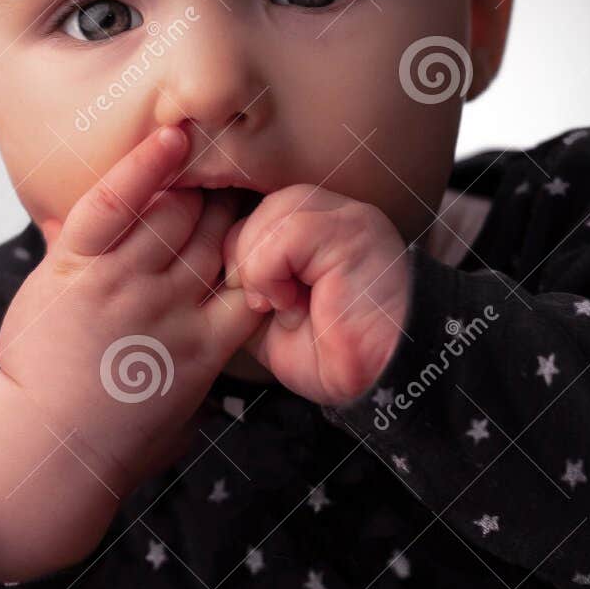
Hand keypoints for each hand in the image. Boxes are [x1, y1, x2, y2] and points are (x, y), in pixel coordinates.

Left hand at [0, 125, 266, 499]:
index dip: (260, 245)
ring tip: (200, 161)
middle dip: (227, 206)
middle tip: (224, 187)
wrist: (48, 446)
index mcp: (209, 344)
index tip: (259, 233)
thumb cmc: (117, 439)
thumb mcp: (184, 411)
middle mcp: (173, 306)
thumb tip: (234, 327)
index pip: (254, 273)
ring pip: (177, 210)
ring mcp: (126, 283)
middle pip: (219, 232)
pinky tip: (171, 137)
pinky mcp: (78, 266)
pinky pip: (116, 203)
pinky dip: (144, 165)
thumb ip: (210, 361)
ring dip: (191, 184)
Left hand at [221, 186, 410, 405]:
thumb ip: (243, 282)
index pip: (251, 213)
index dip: (236, 255)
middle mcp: (331, 212)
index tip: (251, 299)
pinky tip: (294, 305)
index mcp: (314, 227)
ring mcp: (344, 215)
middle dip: (242, 262)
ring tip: (284, 306)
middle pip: (252, 209)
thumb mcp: (269, 317)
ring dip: (258, 270)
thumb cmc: (334, 356)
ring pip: (266, 216)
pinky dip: (273, 276)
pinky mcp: (350, 230)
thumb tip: (207, 267)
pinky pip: (283, 235)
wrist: (382, 378)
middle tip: (266, 305)